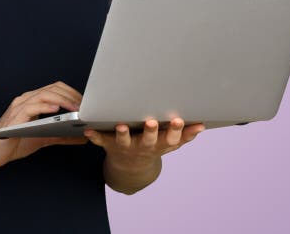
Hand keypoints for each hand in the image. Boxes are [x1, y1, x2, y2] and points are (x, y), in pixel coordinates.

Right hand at [0, 81, 87, 170]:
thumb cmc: (13, 144)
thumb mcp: (43, 139)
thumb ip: (61, 136)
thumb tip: (82, 137)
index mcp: (33, 101)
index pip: (56, 89)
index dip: (73, 93)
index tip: (87, 103)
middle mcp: (26, 99)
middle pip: (53, 88)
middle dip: (72, 95)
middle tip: (86, 106)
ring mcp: (19, 106)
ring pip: (44, 94)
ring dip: (63, 100)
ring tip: (76, 108)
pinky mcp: (14, 117)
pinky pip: (32, 107)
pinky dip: (45, 107)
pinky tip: (57, 110)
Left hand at [83, 118, 203, 172]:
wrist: (130, 168)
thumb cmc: (153, 146)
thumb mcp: (170, 143)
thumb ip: (185, 135)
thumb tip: (202, 125)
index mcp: (160, 144)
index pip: (170, 139)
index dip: (175, 131)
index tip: (177, 120)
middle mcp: (143, 146)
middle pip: (148, 140)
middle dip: (150, 132)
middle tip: (151, 122)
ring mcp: (126, 146)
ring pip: (124, 141)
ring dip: (123, 134)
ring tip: (121, 126)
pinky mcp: (110, 145)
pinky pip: (101, 141)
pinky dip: (94, 137)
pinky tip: (88, 131)